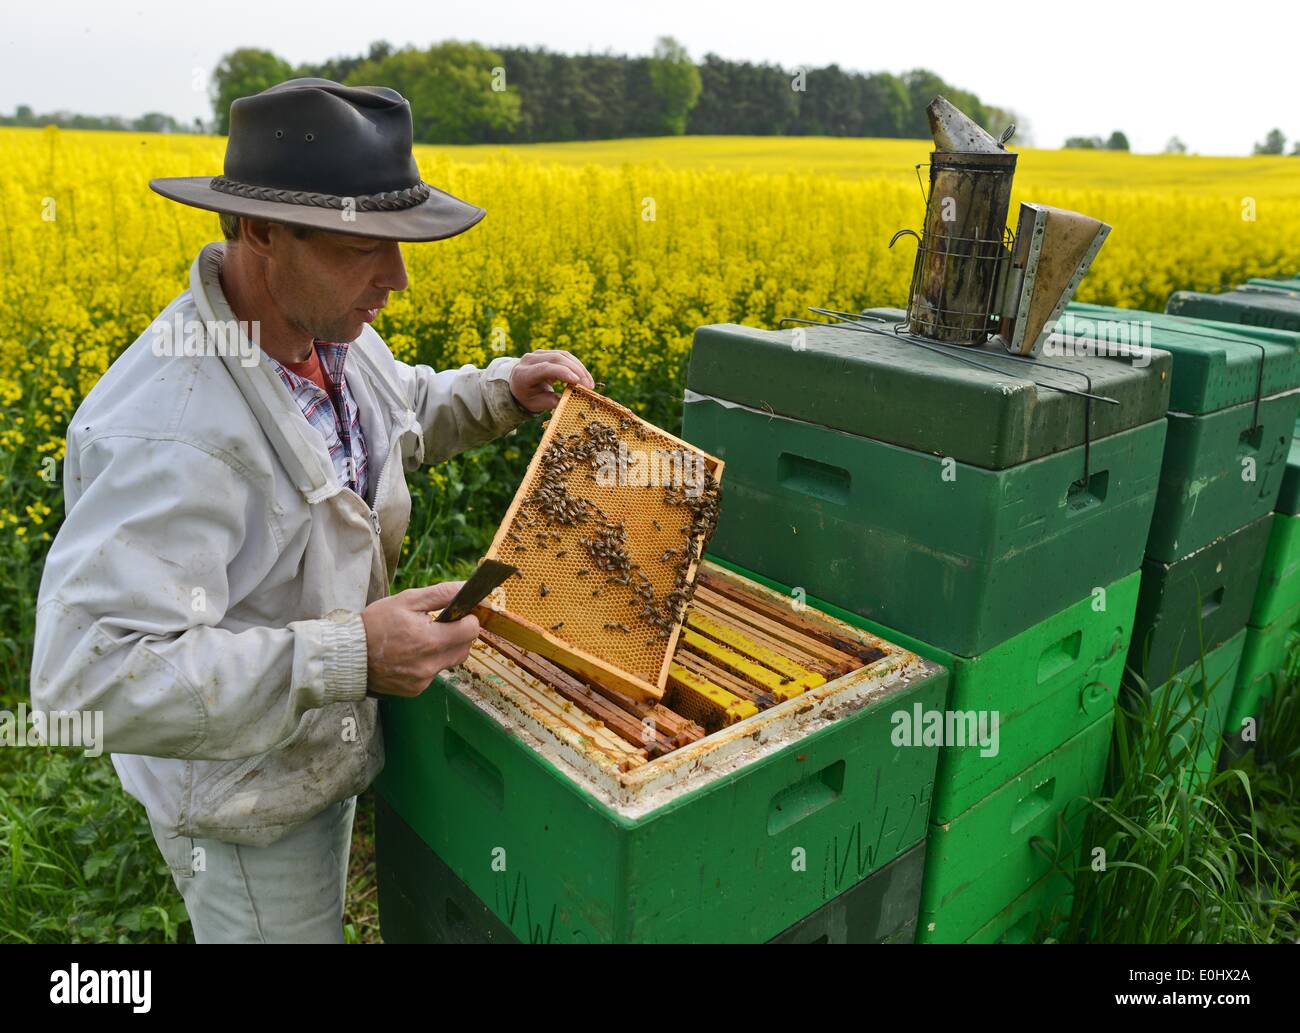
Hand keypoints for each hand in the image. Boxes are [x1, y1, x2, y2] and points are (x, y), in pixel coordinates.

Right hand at [360, 582, 479, 696]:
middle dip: (459, 634)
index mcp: (429, 640)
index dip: (468, 618)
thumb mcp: (407, 600)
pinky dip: (429, 663)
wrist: (347, 655)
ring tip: (423, 639)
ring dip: (445, 649)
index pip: (471, 630)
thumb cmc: (375, 623)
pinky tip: (411, 654)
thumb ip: (441, 594)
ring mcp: (423, 680)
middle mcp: (429, 664)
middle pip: (465, 648)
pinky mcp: (415, 690)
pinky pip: (434, 674)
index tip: (459, 613)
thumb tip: (467, 587)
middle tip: (440, 624)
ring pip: (451, 662)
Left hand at [509, 349, 595, 411]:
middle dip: (575, 371)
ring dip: (579, 368)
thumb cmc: (528, 398)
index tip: (578, 381)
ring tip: (589, 383)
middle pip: (556, 359)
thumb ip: (551, 401)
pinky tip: (584, 376)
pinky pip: (565, 356)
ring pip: (563, 355)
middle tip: (588, 385)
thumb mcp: (536, 404)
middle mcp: (529, 360)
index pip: (544, 368)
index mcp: (523, 374)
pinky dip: (576, 365)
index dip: (562, 372)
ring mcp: (538, 354)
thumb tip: (570, 400)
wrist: (517, 387)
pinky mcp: (547, 352)